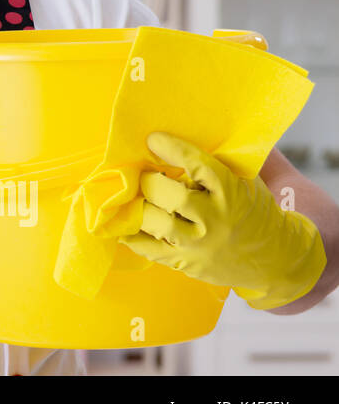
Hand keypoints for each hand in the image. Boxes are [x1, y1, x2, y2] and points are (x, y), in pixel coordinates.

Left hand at [120, 131, 325, 309]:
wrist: (277, 258)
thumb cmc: (252, 210)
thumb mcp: (244, 182)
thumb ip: (215, 164)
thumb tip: (173, 140)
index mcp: (232, 193)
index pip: (199, 166)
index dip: (173, 150)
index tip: (153, 139)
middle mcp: (215, 220)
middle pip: (171, 197)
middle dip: (150, 182)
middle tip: (144, 175)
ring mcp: (200, 245)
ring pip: (156, 223)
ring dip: (140, 206)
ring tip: (135, 196)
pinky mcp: (187, 264)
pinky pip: (149, 249)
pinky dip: (132, 234)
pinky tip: (125, 221)